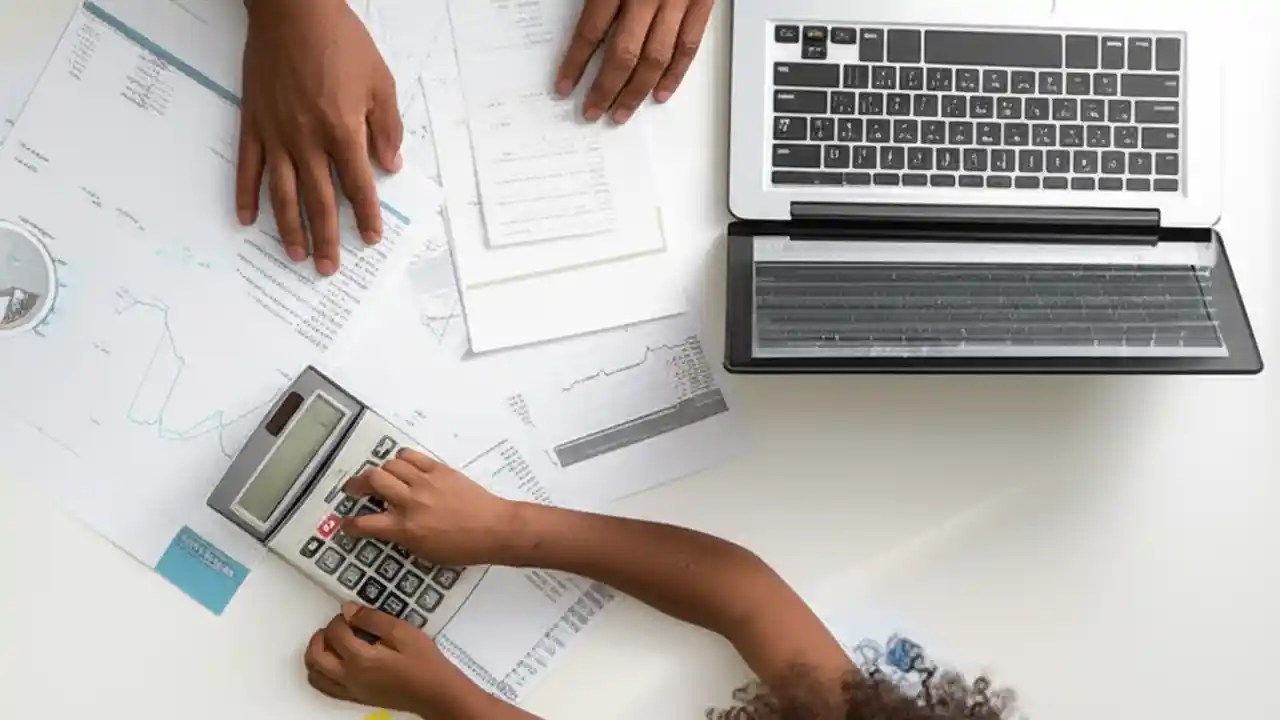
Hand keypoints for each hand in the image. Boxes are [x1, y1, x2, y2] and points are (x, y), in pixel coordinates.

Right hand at [237, 0, 402, 275]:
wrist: (293, 10)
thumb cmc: (341, 42)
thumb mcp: (380, 81)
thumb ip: (386, 127)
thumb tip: (390, 166)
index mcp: (342, 131)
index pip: (358, 186)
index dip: (366, 216)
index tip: (369, 240)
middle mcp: (307, 140)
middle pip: (319, 200)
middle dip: (327, 237)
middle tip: (329, 268)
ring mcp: (276, 134)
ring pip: (282, 193)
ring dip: (289, 228)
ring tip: (296, 255)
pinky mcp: (253, 123)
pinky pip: (247, 168)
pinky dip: (245, 196)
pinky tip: (246, 220)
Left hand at [305, 603, 488, 715]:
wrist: (435, 692)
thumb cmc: (423, 661)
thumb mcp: (403, 632)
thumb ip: (373, 619)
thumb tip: (348, 609)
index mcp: (360, 659)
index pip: (336, 633)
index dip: (342, 617)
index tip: (354, 613)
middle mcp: (349, 677)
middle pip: (316, 655)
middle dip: (322, 635)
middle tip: (338, 625)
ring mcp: (350, 690)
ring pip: (315, 673)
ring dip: (316, 654)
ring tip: (332, 642)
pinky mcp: (355, 697)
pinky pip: (325, 687)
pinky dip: (321, 672)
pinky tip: (334, 662)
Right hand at [342, 450, 517, 565]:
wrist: (493, 529)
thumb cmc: (462, 547)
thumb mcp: (424, 553)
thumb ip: (402, 537)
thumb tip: (389, 526)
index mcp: (404, 528)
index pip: (364, 523)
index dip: (349, 524)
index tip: (347, 523)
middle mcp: (410, 502)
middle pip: (371, 480)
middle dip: (357, 484)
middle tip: (355, 488)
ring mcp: (424, 483)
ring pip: (389, 465)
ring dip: (380, 471)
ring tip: (382, 477)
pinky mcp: (439, 469)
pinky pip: (411, 456)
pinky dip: (401, 459)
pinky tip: (402, 466)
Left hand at [556, 0, 714, 123]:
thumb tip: (580, 17)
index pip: (591, 31)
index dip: (575, 63)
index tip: (564, 86)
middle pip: (623, 54)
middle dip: (605, 89)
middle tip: (591, 110)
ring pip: (656, 58)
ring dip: (637, 92)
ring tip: (620, 112)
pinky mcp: (703, 0)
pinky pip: (689, 45)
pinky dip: (675, 74)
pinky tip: (660, 92)